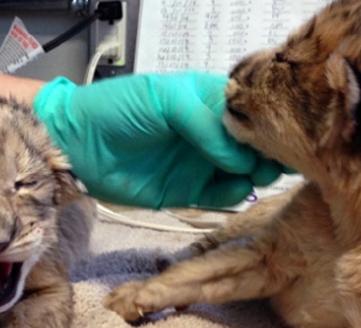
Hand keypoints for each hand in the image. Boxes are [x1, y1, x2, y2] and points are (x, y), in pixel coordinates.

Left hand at [33, 73, 282, 208]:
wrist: (75, 146)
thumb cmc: (116, 109)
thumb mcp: (164, 99)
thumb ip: (205, 121)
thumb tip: (242, 154)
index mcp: (208, 99)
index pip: (253, 109)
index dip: (270, 119)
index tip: (284, 130)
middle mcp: (209, 131)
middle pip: (255, 142)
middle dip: (270, 149)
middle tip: (277, 156)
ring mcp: (200, 162)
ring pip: (246, 170)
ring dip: (259, 172)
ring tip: (259, 171)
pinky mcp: (187, 192)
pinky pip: (222, 195)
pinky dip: (235, 193)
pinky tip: (237, 186)